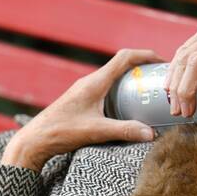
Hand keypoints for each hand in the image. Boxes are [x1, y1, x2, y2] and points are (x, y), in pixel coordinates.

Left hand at [1, 48, 159, 170]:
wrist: (34, 140)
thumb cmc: (61, 132)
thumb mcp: (96, 132)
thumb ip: (124, 130)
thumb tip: (151, 133)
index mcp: (94, 82)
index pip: (124, 58)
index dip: (145, 55)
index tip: (161, 61)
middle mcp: (89, 82)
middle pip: (120, 65)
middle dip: (142, 67)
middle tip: (159, 78)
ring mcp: (84, 90)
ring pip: (112, 77)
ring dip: (131, 79)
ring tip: (148, 90)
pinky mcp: (81, 99)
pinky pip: (105, 88)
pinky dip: (120, 90)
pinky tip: (126, 105)